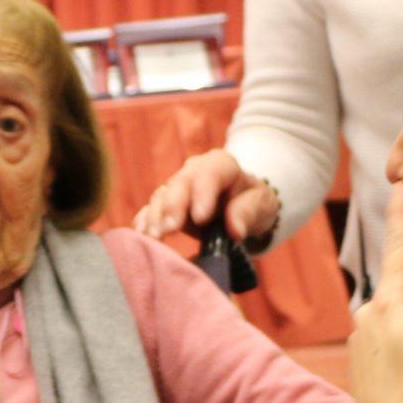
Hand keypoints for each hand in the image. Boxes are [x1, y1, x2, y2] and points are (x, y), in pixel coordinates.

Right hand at [135, 150, 278, 244]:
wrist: (239, 205)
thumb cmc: (251, 202)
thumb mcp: (261, 205)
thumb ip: (247, 212)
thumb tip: (234, 230)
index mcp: (220, 165)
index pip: (210, 173)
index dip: (203, 194)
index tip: (201, 218)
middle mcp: (194, 172)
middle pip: (180, 183)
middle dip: (173, 206)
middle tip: (170, 229)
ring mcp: (176, 187)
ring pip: (161, 196)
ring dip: (155, 217)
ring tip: (154, 237)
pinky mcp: (165, 204)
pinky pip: (151, 209)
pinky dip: (144, 221)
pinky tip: (141, 234)